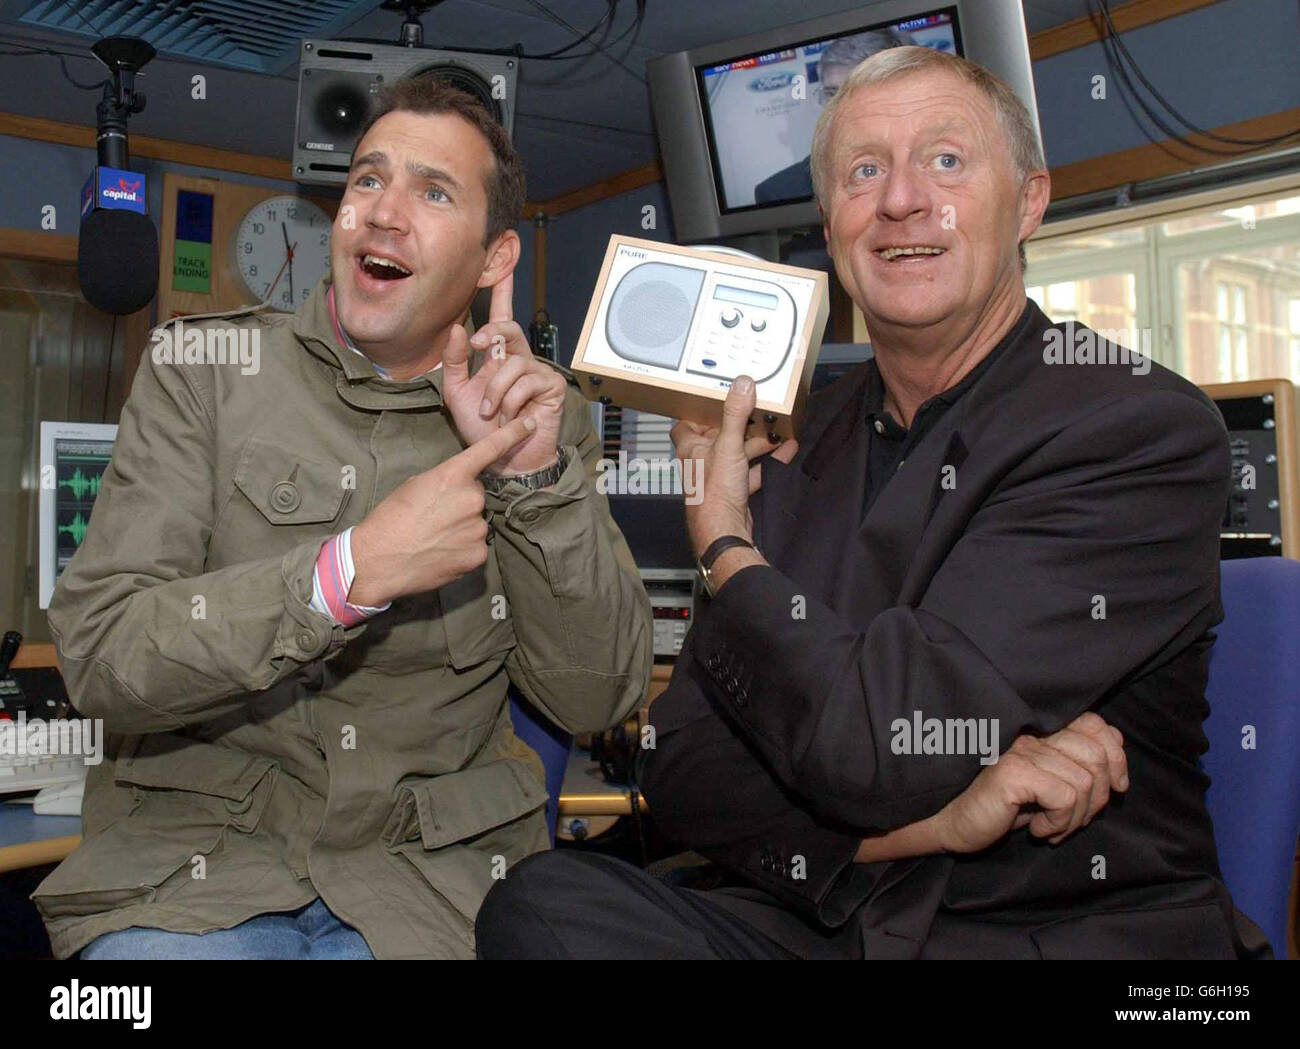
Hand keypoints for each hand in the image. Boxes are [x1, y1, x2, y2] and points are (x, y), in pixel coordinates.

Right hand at [348, 417, 536, 606]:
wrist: (378, 560)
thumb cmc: (390, 519)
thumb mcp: (414, 486)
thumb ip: (445, 482)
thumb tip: (460, 490)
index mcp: (452, 475)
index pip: (489, 450)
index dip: (512, 434)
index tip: (530, 424)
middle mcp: (471, 498)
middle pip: (476, 494)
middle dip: (461, 502)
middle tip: (434, 516)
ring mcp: (477, 528)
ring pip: (476, 521)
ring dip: (462, 526)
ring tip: (434, 536)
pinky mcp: (478, 554)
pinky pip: (476, 545)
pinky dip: (462, 548)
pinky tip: (441, 552)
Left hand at [442, 273, 565, 475]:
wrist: (505, 458)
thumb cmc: (483, 428)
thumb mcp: (457, 394)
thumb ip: (454, 362)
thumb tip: (456, 328)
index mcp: (496, 357)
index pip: (499, 318)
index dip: (502, 291)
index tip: (503, 264)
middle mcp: (518, 359)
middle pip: (508, 327)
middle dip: (492, 331)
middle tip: (477, 343)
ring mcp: (537, 371)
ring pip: (513, 362)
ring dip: (495, 390)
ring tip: (490, 411)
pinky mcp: (551, 386)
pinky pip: (527, 381)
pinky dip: (512, 402)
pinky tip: (511, 417)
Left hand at [671, 375, 786, 557]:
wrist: (724, 531)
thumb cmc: (713, 493)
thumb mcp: (727, 445)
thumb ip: (735, 414)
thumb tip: (741, 384)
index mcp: (691, 448)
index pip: (685, 425)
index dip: (698, 413)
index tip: (716, 400)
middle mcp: (701, 462)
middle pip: (718, 437)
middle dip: (739, 426)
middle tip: (757, 413)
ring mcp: (717, 478)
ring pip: (737, 454)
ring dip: (756, 443)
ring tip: (776, 430)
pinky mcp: (734, 492)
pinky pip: (752, 472)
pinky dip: (767, 462)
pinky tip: (785, 451)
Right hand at [931, 711, 1127, 853]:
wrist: (957, 825)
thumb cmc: (1005, 809)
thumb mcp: (1050, 788)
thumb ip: (1079, 767)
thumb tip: (1118, 752)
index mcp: (1044, 733)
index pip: (1095, 724)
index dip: (1117, 756)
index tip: (1117, 787)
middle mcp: (1033, 735)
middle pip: (1097, 756)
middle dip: (1099, 798)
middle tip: (1074, 819)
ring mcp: (1022, 750)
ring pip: (1084, 783)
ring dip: (1076, 818)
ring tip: (1052, 827)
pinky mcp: (1013, 772)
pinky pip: (1065, 798)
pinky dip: (1059, 822)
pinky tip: (1038, 830)